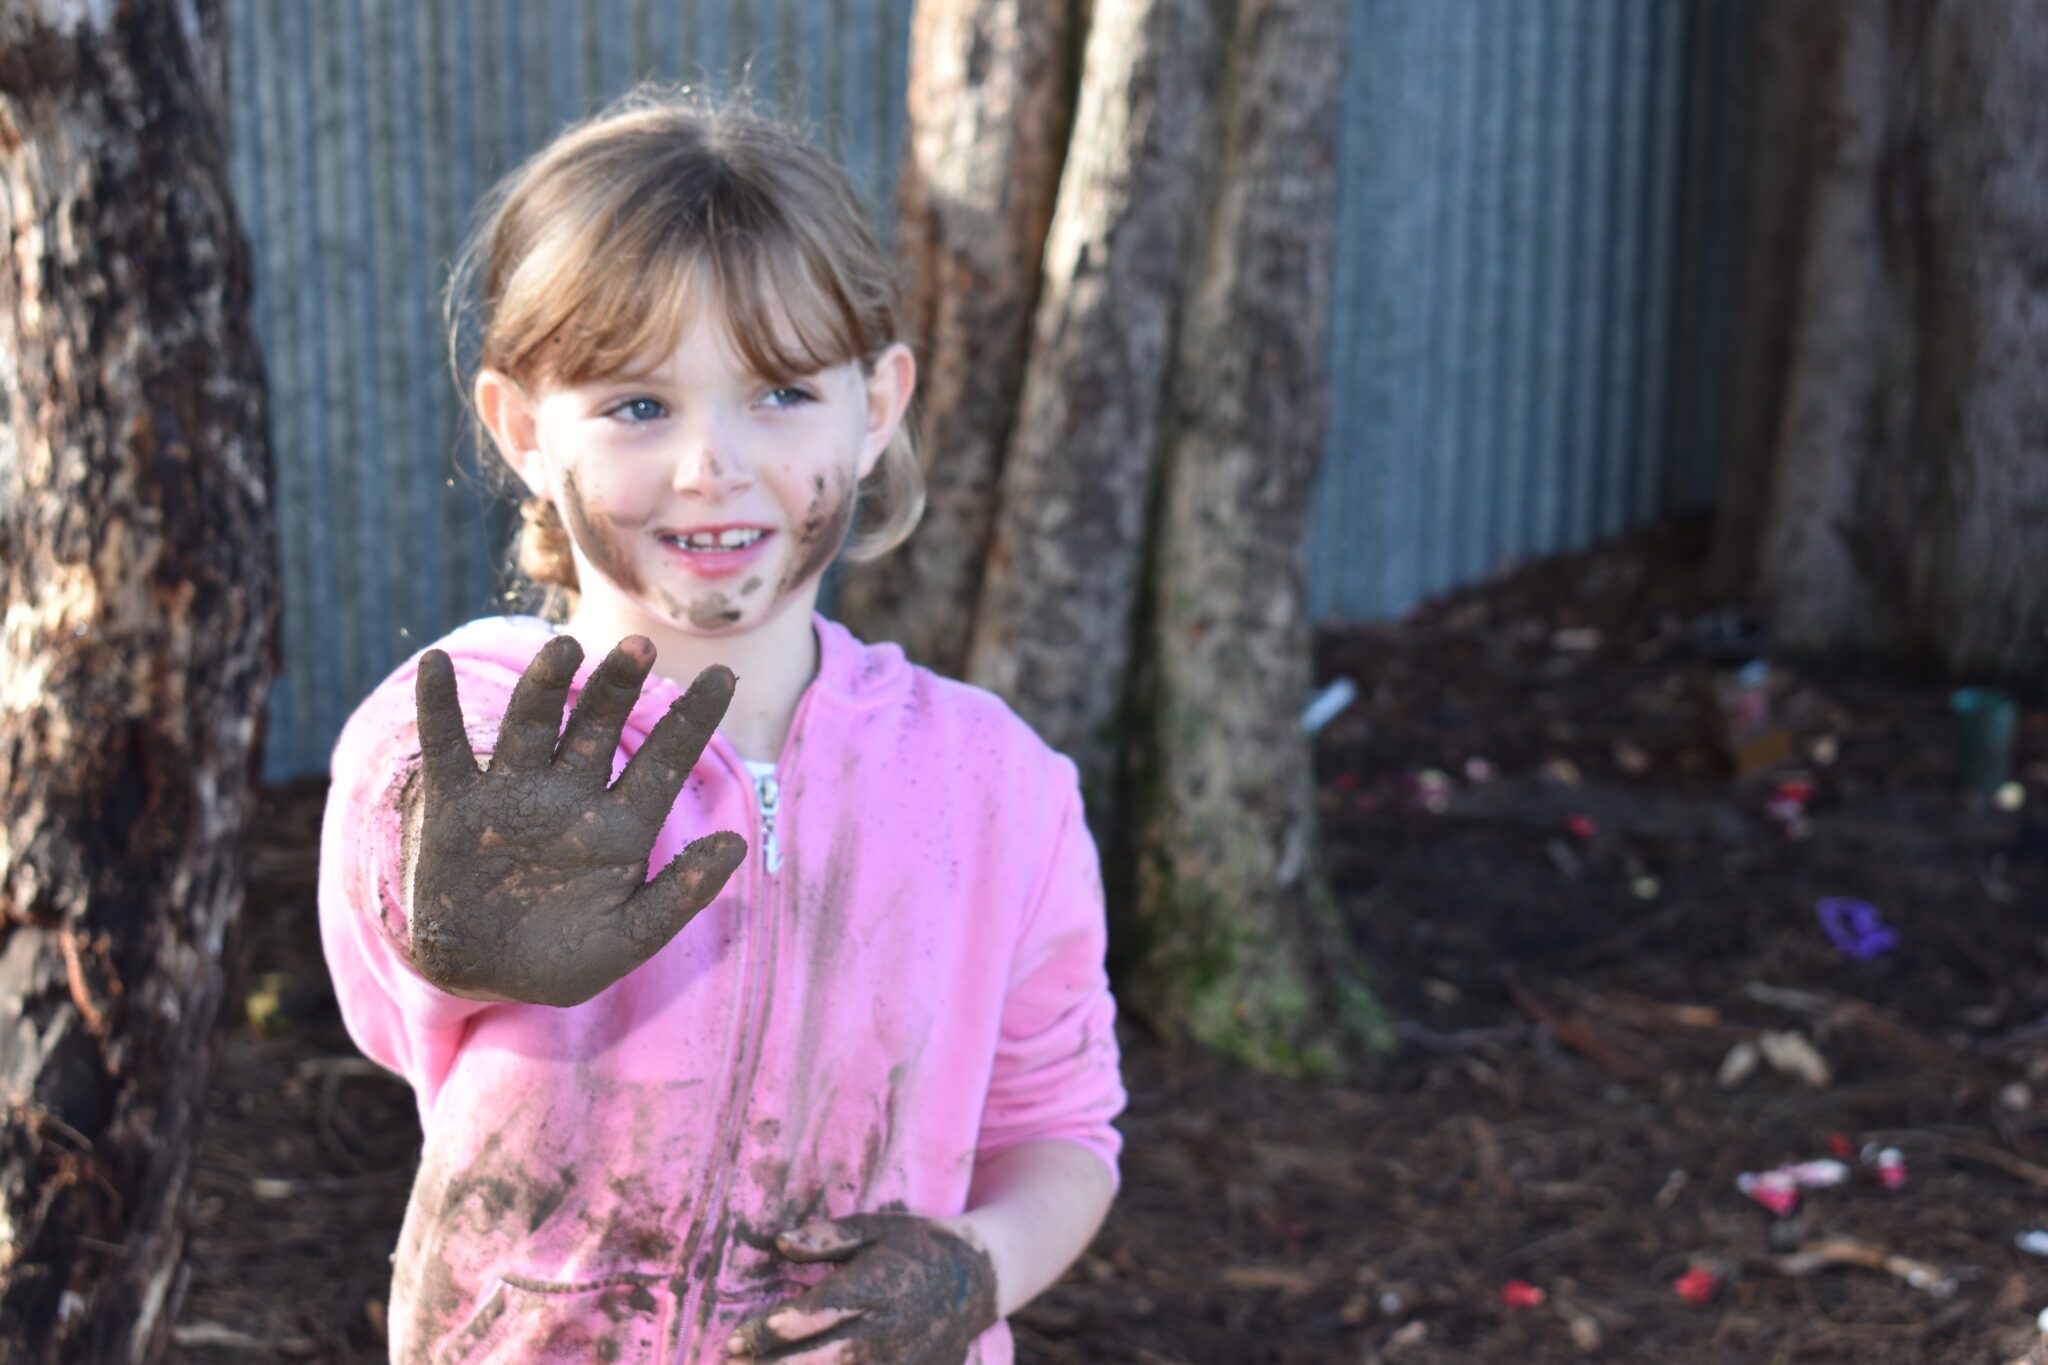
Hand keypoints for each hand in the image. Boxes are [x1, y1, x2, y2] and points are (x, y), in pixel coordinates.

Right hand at [409, 633, 746, 1006]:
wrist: (481, 979)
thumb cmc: (563, 960)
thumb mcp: (628, 938)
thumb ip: (680, 895)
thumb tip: (738, 844)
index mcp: (621, 824)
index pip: (665, 760)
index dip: (693, 718)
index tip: (724, 675)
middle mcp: (570, 796)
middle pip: (598, 728)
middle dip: (616, 687)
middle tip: (639, 645)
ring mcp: (512, 795)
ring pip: (533, 726)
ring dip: (546, 686)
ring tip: (564, 649)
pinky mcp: (456, 807)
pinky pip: (447, 749)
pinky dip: (438, 709)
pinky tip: (434, 664)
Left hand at [724, 1214, 998, 1364]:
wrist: (976, 1279)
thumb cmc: (916, 1246)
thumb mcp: (876, 1228)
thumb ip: (828, 1238)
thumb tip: (780, 1242)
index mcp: (878, 1285)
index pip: (821, 1312)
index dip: (775, 1329)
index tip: (734, 1340)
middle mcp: (889, 1329)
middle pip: (825, 1357)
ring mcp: (902, 1360)